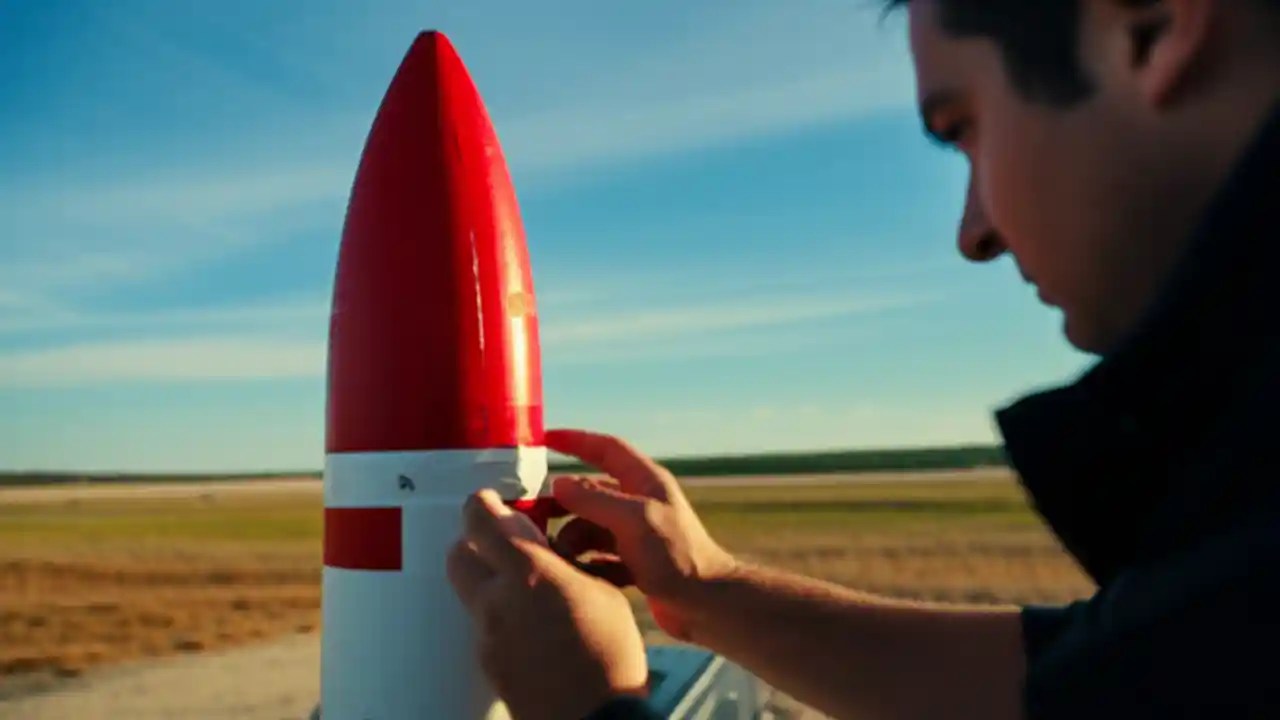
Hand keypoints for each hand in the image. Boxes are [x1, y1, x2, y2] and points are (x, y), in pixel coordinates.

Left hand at [446, 489, 648, 719]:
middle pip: (458, 555)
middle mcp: (495, 602)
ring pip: (471, 592)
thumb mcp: (603, 592)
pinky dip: (500, 615)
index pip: (480, 521)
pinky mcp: (486, 664)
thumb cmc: (611, 654)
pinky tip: (532, 627)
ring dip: (490, 581)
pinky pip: (483, 625)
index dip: (483, 504)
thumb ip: (566, 563)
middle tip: (506, 545)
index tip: (493, 501)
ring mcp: (485, 637)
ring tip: (528, 591)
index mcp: (528, 573)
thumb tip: (550, 552)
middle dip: (475, 543)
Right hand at [545, 429, 739, 640]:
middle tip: (532, 517)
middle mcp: (640, 504)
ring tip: (554, 554)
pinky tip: (573, 575)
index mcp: (645, 482)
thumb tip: (559, 483)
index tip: (545, 439)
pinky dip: (585, 564)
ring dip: (571, 539)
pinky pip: (598, 557)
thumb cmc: (677, 556)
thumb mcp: (634, 520)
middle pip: (591, 493)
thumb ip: (595, 500)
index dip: (576, 441)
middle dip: (563, 504)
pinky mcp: (634, 563)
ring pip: (590, 527)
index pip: (607, 448)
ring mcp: (637, 534)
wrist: (707, 605)